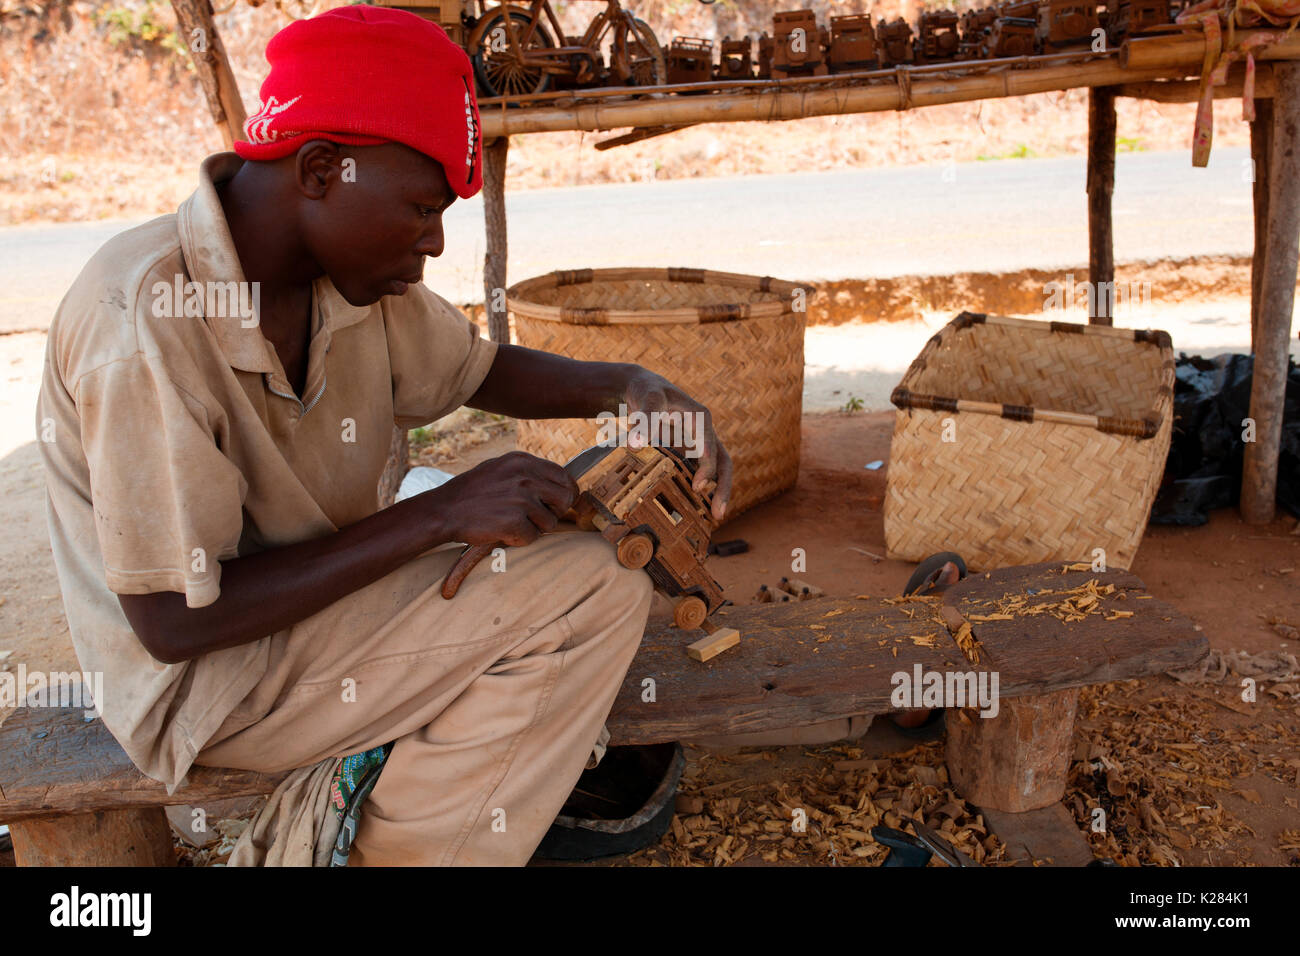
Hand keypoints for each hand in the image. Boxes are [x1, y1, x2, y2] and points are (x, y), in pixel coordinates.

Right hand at [427, 451, 578, 546]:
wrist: (444, 510)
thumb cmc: (471, 492)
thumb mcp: (500, 468)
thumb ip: (527, 472)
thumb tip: (558, 481)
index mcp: (523, 461)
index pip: (564, 476)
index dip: (567, 492)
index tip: (562, 504)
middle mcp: (525, 476)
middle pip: (565, 499)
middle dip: (555, 513)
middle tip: (537, 519)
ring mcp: (521, 499)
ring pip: (550, 522)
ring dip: (534, 528)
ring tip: (511, 523)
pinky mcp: (515, 521)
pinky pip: (532, 537)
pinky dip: (519, 540)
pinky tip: (502, 532)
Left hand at [623, 368, 732, 521]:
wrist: (642, 388)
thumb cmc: (648, 391)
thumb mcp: (648, 399)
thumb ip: (644, 420)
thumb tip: (635, 445)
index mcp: (701, 419)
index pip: (710, 449)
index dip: (707, 470)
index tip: (698, 487)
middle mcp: (704, 432)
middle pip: (723, 463)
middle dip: (723, 488)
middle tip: (718, 514)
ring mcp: (698, 443)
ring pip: (716, 470)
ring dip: (717, 492)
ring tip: (715, 517)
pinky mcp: (688, 451)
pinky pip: (699, 471)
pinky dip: (700, 488)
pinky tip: (695, 508)